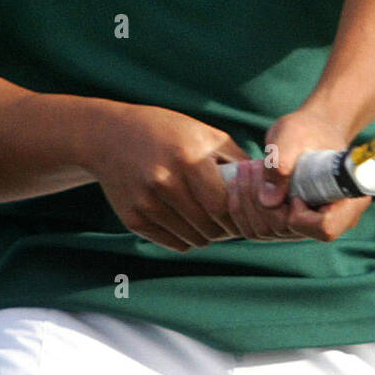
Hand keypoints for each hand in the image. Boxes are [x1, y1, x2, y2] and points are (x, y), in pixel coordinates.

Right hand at [83, 102, 248, 252]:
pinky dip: (185, 237)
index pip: (222, 205)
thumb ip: (236, 160)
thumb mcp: (203, 134)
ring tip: (209, 218)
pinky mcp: (132, 219)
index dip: (237, 213)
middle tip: (230, 218)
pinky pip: (172, 243)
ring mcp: (145, 203)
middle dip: (225, 227)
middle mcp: (164, 182)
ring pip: (193, 239)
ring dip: (207, 234)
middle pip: (209, 226)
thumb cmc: (166, 132)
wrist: (109, 136)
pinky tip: (187, 220)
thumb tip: (265, 187)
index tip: (243, 210)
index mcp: (187, 158)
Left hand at [225, 107, 371, 242]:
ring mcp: (307, 225)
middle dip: (263, 198)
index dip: (303, 214)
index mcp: (347, 200)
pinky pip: (257, 228)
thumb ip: (281, 162)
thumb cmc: (307, 129)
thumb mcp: (292, 135)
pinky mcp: (286, 223)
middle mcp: (331, 219)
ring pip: (267, 231)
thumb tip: (268, 201)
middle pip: (289, 230)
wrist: (308, 131)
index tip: (291, 185)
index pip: (326, 228)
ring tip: (246, 168)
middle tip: (253, 165)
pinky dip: (242, 207)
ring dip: (248, 200)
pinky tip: (238, 182)